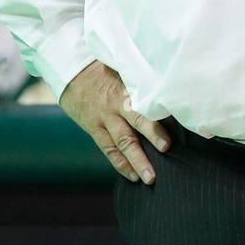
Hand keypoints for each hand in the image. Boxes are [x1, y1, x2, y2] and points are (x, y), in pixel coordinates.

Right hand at [59, 60, 170, 183]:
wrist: (71, 74)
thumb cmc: (103, 70)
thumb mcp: (122, 67)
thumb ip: (141, 78)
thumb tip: (169, 87)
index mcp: (124, 86)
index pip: (143, 98)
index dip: (157, 107)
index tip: (172, 116)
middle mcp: (115, 104)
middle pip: (134, 120)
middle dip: (151, 134)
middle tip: (166, 148)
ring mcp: (103, 119)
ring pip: (121, 142)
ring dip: (136, 160)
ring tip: (149, 177)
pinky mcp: (94, 129)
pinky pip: (108, 149)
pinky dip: (121, 164)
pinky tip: (133, 176)